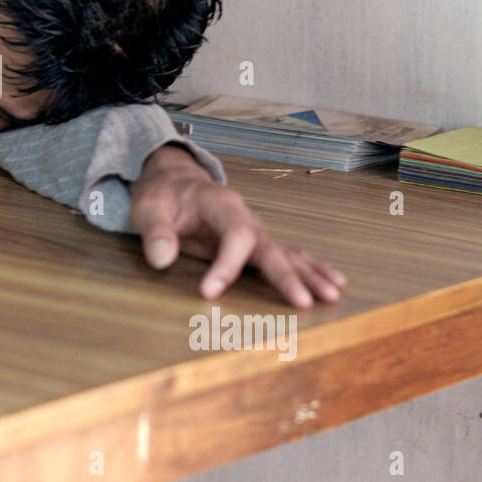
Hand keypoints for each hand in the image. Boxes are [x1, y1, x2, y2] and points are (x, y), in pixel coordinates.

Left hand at [129, 144, 346, 307]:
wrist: (175, 180)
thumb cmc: (162, 194)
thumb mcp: (148, 207)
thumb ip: (155, 231)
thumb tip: (161, 258)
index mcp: (221, 204)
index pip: (234, 234)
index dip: (226, 264)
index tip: (209, 290)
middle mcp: (245, 216)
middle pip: (269, 246)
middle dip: (286, 275)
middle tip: (303, 302)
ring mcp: (253, 230)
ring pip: (286, 252)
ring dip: (308, 274)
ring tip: (332, 295)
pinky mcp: (254, 243)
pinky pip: (286, 256)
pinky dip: (309, 270)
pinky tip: (333, 284)